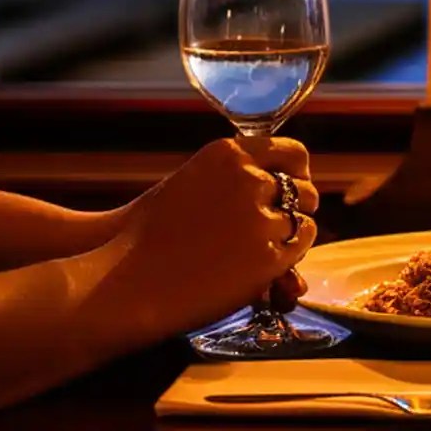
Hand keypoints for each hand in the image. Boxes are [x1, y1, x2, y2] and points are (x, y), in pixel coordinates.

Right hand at [100, 137, 319, 335]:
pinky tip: (270, 263)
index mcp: (229, 154)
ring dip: (292, 232)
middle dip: (297, 206)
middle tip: (279, 221)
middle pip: (304, 189)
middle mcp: (249, 180)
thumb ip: (234, 178)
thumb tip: (285, 186)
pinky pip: (301, 247)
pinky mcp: (268, 257)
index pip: (293, 152)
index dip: (298, 172)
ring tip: (268, 244)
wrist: (125, 279)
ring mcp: (261, 218)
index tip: (293, 184)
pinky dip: (292, 255)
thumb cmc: (148, 233)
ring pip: (305, 220)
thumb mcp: (192, 182)